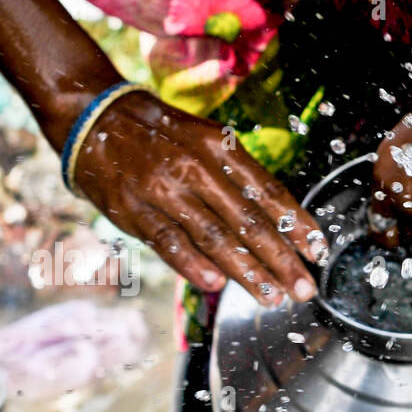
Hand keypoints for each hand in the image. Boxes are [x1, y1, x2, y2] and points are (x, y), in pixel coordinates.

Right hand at [71, 90, 324, 306]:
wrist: (92, 114)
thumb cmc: (160, 135)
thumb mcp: (204, 140)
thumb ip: (237, 177)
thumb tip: (278, 222)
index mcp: (220, 148)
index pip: (269, 192)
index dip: (297, 224)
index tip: (319, 252)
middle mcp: (197, 167)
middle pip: (249, 221)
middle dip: (282, 259)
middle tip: (304, 288)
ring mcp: (165, 189)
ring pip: (215, 237)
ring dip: (248, 272)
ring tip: (272, 297)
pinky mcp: (135, 209)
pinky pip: (170, 242)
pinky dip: (193, 265)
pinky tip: (216, 285)